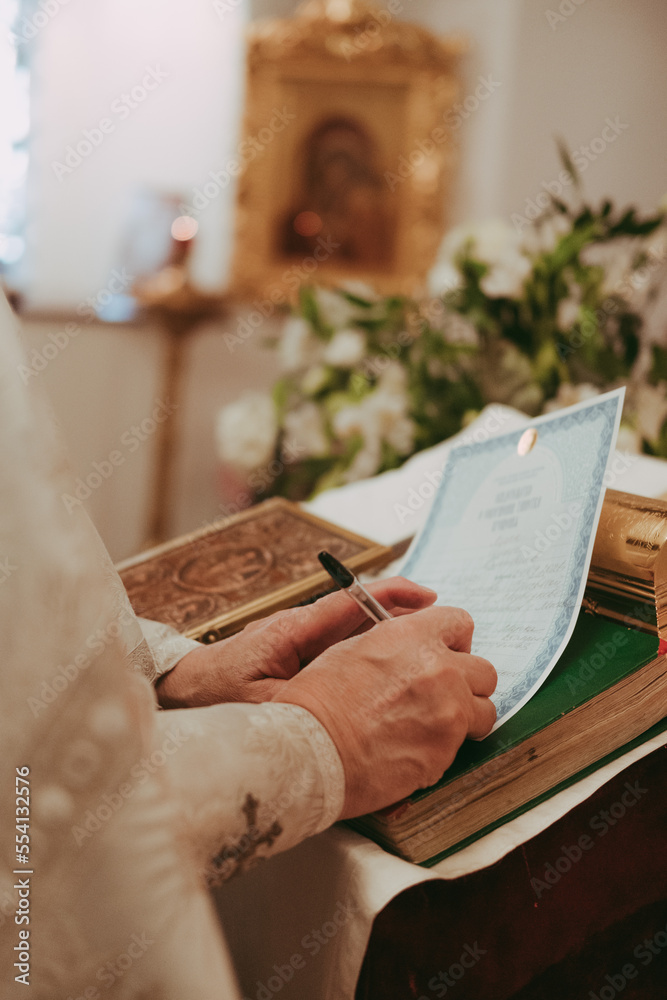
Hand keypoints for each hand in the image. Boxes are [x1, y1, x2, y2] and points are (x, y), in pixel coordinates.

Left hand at [155, 576, 437, 708]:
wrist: (185, 696)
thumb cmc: (218, 695)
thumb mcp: (262, 695)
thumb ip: (304, 688)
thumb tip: (353, 685)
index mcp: (295, 630)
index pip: (351, 603)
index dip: (393, 595)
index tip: (428, 597)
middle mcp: (304, 630)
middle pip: (364, 615)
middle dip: (405, 617)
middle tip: (448, 627)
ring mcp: (305, 645)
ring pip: (359, 634)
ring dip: (395, 637)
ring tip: (436, 648)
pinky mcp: (304, 662)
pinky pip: (348, 653)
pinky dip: (376, 656)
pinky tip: (400, 675)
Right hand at [271, 606, 496, 818]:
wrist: (311, 751)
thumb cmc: (318, 703)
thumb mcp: (351, 650)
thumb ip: (393, 644)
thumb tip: (411, 647)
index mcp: (411, 636)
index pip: (459, 622)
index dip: (453, 640)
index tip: (446, 654)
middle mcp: (438, 668)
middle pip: (483, 669)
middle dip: (466, 682)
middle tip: (441, 695)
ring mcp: (448, 710)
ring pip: (484, 710)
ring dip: (464, 717)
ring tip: (432, 726)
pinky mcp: (447, 750)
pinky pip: (461, 745)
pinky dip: (442, 748)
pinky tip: (412, 749)